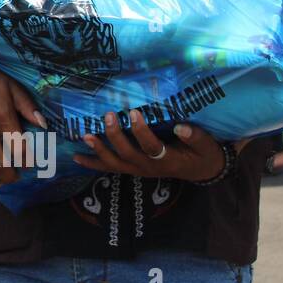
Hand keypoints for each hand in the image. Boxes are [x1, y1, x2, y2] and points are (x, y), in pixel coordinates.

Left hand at [73, 110, 226, 181]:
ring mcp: (139, 170)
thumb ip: (195, 137)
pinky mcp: (132, 169)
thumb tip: (182, 127)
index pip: (152, 147)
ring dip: (99, 150)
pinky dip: (93, 163)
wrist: (201, 170)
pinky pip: (110, 168)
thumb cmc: (203, 153)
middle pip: (128, 154)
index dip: (141, 131)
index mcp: (168, 160)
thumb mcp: (206, 145)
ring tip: (85, 136)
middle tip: (108, 115)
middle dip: (115, 136)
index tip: (133, 112)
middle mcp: (150, 167)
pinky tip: (76, 157)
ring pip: (115, 163)